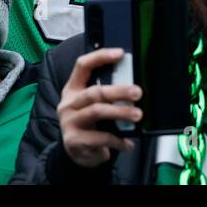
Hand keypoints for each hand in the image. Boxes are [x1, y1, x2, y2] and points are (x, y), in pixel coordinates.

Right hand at [57, 48, 141, 169]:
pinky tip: (127, 142)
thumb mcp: (92, 106)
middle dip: (118, 91)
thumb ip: (106, 95)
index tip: (120, 53)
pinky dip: (117, 140)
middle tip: (138, 92)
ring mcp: (69, 122)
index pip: (82, 66)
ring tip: (137, 115)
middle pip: (94, 92)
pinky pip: (99, 138)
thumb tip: (133, 85)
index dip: (100, 57)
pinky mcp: (73, 141)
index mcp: (73, 89)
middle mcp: (68, 103)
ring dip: (120, 112)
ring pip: (96, 111)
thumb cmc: (88, 124)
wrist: (75, 152)